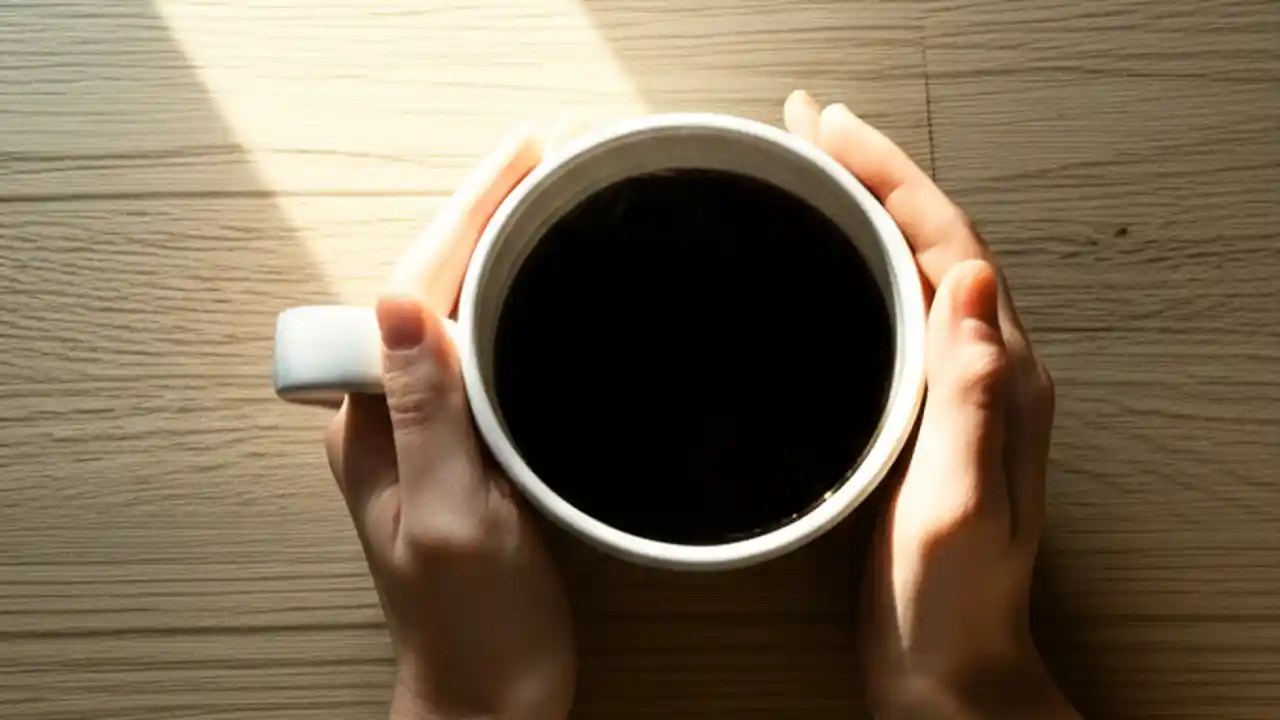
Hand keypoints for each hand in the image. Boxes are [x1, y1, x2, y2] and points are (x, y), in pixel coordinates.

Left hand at [324, 127, 573, 719]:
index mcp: (374, 419)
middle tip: (553, 152)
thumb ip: (425, 415)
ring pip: (457, 307)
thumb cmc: (473, 623)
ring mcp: (426, 426)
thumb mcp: (450, 518)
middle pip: (433, 282)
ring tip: (553, 193)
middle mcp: (390, 411)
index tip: (527, 154)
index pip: (413, 285)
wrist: (490, 691)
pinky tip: (546, 280)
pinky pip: (481, 347)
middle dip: (489, 210)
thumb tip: (392, 301)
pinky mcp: (463, 444)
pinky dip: (514, 297)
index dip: (470, 212)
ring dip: (502, 245)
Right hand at [784, 92, 1077, 717]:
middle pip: (935, 241)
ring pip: (915, 270)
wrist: (947, 670)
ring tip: (813, 169)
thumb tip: (976, 280)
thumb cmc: (950, 602)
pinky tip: (826, 262)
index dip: (893, 177)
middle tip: (807, 126)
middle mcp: (990, 372)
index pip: (951, 246)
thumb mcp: (960, 503)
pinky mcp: (927, 416)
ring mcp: (959, 392)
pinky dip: (861, 265)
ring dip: (867, 210)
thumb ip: (974, 397)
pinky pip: (898, 313)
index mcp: (1002, 380)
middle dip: (875, 173)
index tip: (829, 128)